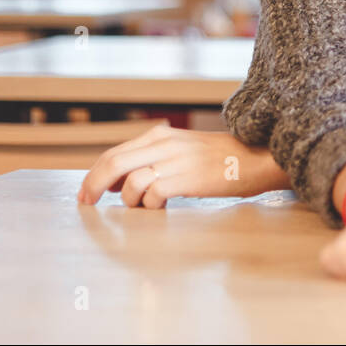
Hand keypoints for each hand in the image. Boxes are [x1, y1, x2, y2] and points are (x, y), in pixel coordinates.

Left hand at [76, 124, 289, 208]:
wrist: (259, 158)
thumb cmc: (223, 160)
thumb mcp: (184, 150)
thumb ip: (153, 160)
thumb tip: (119, 184)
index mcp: (162, 135)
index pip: (114, 153)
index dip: (93, 175)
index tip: (86, 193)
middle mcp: (165, 143)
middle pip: (113, 163)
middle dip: (93, 186)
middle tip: (88, 204)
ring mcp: (177, 160)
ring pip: (130, 180)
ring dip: (129, 201)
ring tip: (143, 209)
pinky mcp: (188, 177)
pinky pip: (153, 195)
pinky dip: (149, 207)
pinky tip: (161, 210)